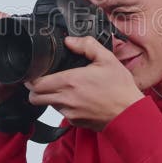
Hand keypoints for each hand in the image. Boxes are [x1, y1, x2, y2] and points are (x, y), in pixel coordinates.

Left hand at [24, 36, 143, 131]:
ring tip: (63, 88)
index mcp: (70, 81)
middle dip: (34, 89)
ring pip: (47, 105)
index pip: (36, 84)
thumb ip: (87, 45)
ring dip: (49, 97)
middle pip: (34, 97)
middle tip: (42, 80)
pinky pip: (61, 113)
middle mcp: (66, 99)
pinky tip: (76, 98)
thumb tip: (70, 40)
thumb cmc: (120, 89)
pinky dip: (63, 106)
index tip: (35, 72)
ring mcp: (69, 112)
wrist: (130, 114)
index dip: (31, 78)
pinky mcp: (75, 122)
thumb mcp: (107, 59)